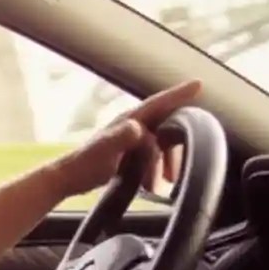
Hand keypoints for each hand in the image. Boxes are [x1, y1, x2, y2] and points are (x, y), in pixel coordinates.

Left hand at [49, 81, 200, 197]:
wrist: (70, 178)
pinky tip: (153, 183)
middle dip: (175, 150)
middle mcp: (132, 125)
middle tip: (173, 174)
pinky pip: (153, 156)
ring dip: (165, 164)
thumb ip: (121, 137)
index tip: (198, 85)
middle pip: (167, 129)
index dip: (179, 94)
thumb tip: (139, 128)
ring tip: (159, 184)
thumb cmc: (85, 163)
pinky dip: (157, 169)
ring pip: (161, 145)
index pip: (159, 103)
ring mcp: (131, 138)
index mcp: (129, 120)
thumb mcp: (105, 150)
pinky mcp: (130, 151)